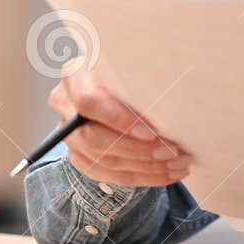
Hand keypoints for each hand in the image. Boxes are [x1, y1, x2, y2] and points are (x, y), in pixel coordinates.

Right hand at [49, 69, 190, 187]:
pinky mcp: (79, 156)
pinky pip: (108, 174)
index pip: (89, 101)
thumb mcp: (133, 67)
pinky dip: (141, 177)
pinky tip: (167, 173)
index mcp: (75, 75)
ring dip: (145, 167)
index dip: (119, 120)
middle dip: (138, 150)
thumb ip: (141, 81)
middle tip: (171, 152)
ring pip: (103, 161)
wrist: (115, 83)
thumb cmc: (129, 72)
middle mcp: (65, 104)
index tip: (150, 132)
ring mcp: (69, 134)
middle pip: (95, 138)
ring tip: (177, 164)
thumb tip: (172, 106)